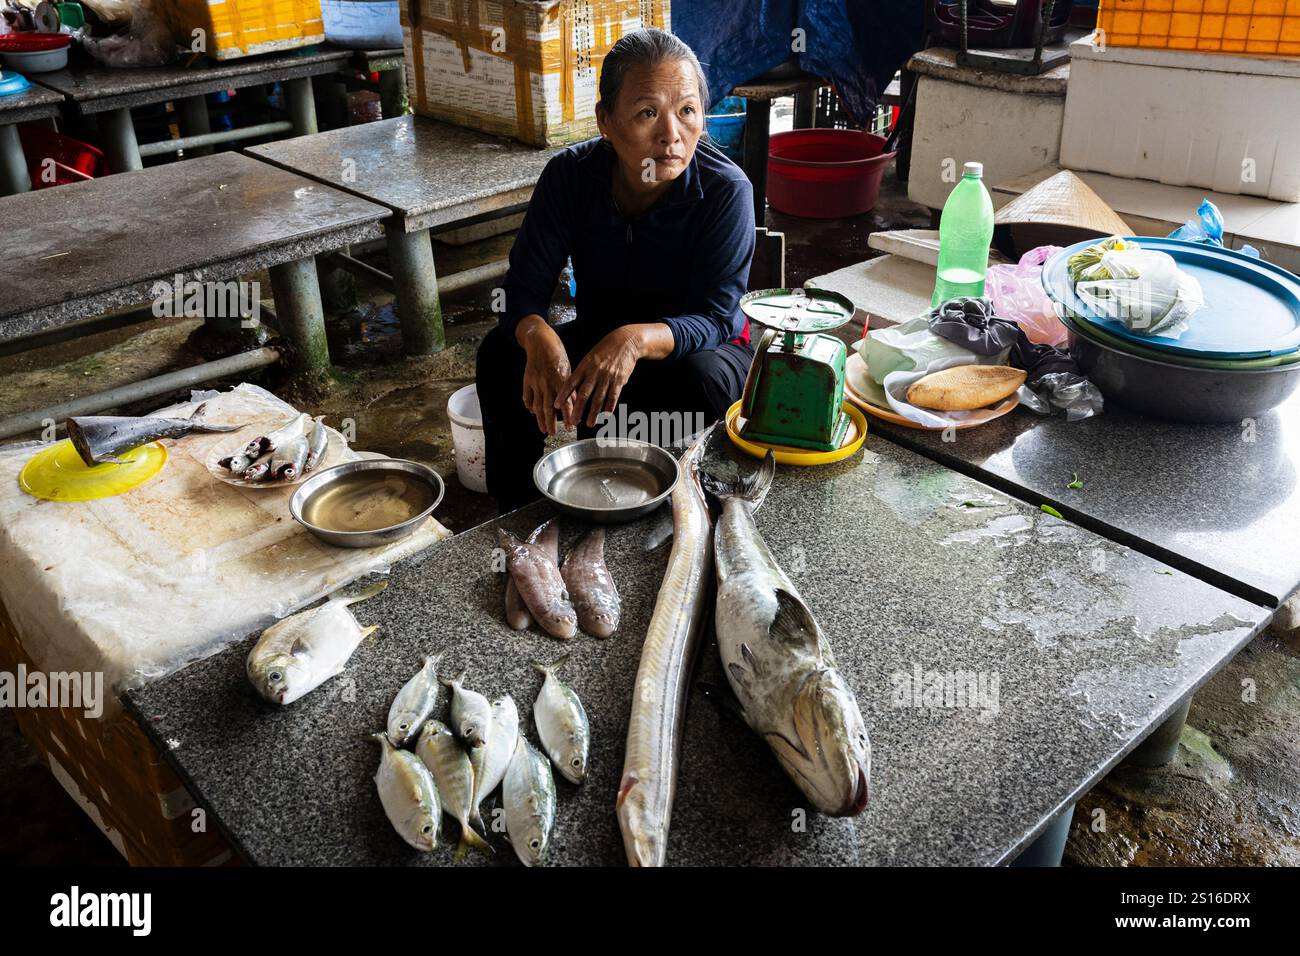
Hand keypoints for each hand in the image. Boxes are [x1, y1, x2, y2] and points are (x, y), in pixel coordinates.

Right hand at [517, 316, 570, 434]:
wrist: (539, 340)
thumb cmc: (557, 353)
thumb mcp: (567, 368)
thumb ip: (569, 387)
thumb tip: (574, 403)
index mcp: (560, 379)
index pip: (565, 402)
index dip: (568, 415)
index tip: (570, 427)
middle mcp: (547, 382)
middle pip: (548, 407)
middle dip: (551, 422)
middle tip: (554, 433)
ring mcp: (535, 382)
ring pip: (537, 405)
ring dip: (540, 418)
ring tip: (543, 429)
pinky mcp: (526, 380)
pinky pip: (527, 397)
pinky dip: (530, 406)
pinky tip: (532, 412)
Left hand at [556, 327, 642, 428]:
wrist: (626, 341)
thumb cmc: (606, 350)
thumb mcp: (590, 358)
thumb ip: (583, 373)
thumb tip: (573, 388)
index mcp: (585, 366)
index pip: (571, 382)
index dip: (563, 394)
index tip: (556, 405)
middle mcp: (594, 372)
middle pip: (583, 394)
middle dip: (577, 410)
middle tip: (572, 422)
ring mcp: (607, 376)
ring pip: (598, 398)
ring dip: (593, 413)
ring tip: (589, 423)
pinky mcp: (619, 379)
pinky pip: (613, 396)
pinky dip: (609, 406)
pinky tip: (606, 415)